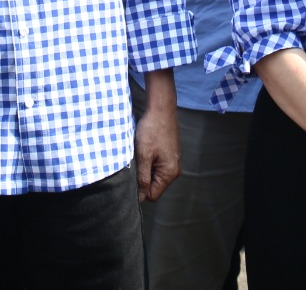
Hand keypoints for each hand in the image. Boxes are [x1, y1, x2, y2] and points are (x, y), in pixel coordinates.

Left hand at [134, 87, 179, 201]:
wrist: (161, 108)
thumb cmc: (152, 130)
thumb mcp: (143, 155)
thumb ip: (142, 178)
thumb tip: (140, 198)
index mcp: (169, 173)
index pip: (152, 196)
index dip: (140, 190)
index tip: (131, 176)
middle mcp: (174, 171)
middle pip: (154, 187)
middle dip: (142, 179)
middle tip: (135, 162)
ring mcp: (173, 163)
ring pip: (154, 176)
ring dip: (145, 169)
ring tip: (140, 153)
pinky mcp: (169, 155)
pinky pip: (157, 167)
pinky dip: (149, 161)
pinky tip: (145, 149)